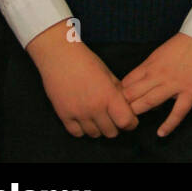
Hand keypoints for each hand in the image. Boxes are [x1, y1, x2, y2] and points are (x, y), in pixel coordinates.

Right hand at [26, 19, 137, 137]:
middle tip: (115, 118)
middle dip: (116, 127)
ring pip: (95, 134)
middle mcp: (94, 107)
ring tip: (100, 118)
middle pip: (111, 132)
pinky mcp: (64, 116)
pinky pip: (77, 133)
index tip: (131, 120)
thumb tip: (126, 106)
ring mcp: (78, 113)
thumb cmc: (86, 61)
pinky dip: (83, 129)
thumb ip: (118, 91)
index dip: (131, 123)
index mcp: (108, 95)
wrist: (60, 56)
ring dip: (100, 129)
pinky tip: (85, 119)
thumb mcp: (108, 73)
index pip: (126, 121)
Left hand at [121, 33, 191, 136]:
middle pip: (134, 94)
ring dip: (138, 112)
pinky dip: (169, 124)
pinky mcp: (191, 91)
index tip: (115, 102)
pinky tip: (161, 133)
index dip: (118, 94)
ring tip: (131, 123)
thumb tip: (141, 84)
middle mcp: (159, 75)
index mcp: (151, 63)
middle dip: (124, 106)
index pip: (128, 82)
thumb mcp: (161, 51)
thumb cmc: (185, 42)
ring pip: (150, 102)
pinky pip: (178, 111)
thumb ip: (150, 67)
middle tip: (118, 116)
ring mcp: (175, 84)